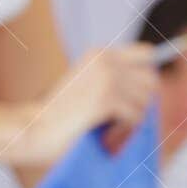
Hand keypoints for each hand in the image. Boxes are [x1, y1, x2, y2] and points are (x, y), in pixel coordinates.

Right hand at [11, 43, 158, 165]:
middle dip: (140, 103)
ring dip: (130, 121)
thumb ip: (117, 80)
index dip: (146, 75)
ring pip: (145, 102)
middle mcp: (105, 60)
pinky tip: (102, 133)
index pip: (146, 54)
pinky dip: (123, 131)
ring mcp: (107, 78)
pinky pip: (136, 117)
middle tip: (117, 119)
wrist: (32, 129)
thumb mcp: (90, 86)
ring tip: (105, 127)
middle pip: (151, 81)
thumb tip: (154, 84)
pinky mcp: (106, 98)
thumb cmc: (61, 115)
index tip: (134, 95)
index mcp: (100, 54)